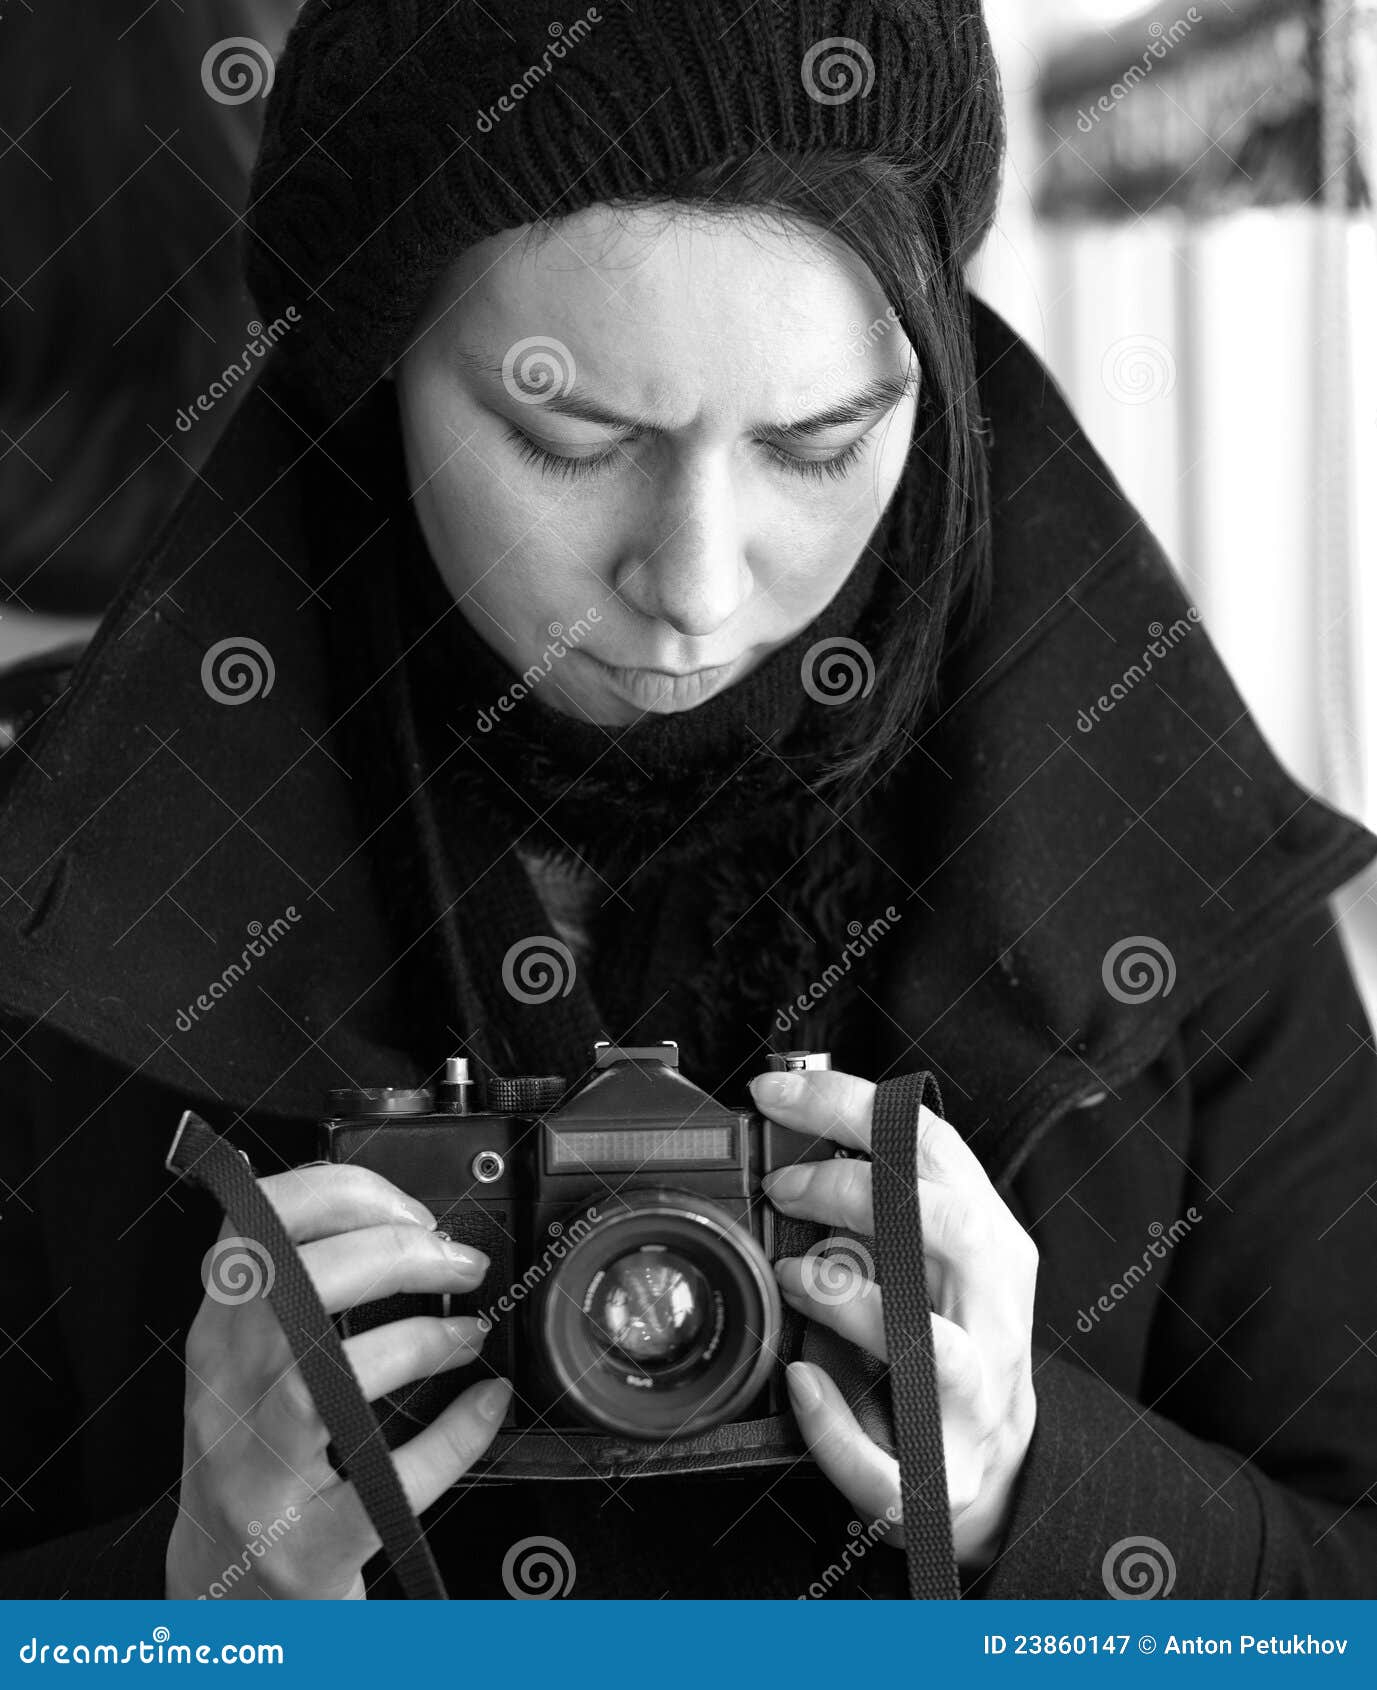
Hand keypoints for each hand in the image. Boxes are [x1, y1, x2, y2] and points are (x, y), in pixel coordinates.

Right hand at [166, 1163, 508, 1599]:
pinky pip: (386, 1484)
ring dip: (418, 1341)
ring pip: (326, 1379)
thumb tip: (407, 1223)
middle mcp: (227, 1395)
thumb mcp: (256, 1358)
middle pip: (296, 1289)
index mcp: (221, 1334)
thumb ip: (304, 1287)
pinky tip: (482, 1408)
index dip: (340, 1195)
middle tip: (458, 1264)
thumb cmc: (259, 1456)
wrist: (224, 1589)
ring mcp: (258, 1475)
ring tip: (468, 1335)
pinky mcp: (305, 1546)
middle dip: (395, 1255)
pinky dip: (451, 1439)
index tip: (408, 1209)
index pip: (255, 1226)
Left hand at [751, 1067, 1037, 1570]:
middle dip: (858, 1193)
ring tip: (793, 1280)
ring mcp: (979, 1396)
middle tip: (783, 1190)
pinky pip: (893, 1456)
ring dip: (850, 1304)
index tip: (773, 1094)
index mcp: (988, 1243)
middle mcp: (995, 1310)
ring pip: (936, 1347)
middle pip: (951, 1226)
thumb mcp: (925, 1258)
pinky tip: (803, 1385)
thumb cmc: (945, 1343)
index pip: (932, 1148)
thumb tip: (788, 1145)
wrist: (993, 1468)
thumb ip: (878, 1206)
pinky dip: (837, 1424)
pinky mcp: (948, 1472)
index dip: (851, 1108)